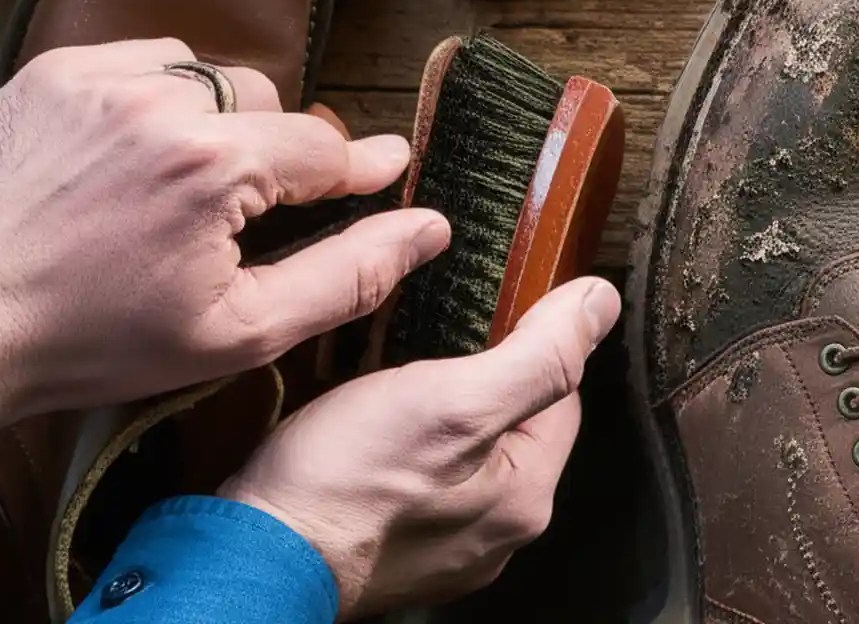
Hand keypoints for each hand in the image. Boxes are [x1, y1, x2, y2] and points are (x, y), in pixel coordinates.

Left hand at [0, 39, 449, 434]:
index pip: (323, 147)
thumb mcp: (240, 332)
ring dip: (216, 123)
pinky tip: (136, 157)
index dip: (354, 170)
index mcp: (214, 166)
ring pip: (209, 76)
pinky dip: (159, 100)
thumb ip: (348, 275)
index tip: (385, 170)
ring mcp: (99, 77)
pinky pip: (145, 61)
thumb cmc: (95, 341)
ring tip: (180, 188)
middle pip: (269, 102)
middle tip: (240, 218)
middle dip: (272, 155)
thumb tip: (426, 227)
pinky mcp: (55, 70)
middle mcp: (161, 100)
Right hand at [219, 277, 621, 618]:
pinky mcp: (400, 550)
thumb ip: (538, 356)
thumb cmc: (349, 478)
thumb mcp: (453, 400)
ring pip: (467, 452)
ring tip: (396, 373)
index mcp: (529, 496)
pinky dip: (408, 447)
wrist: (256, 555)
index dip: (531, 342)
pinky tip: (371, 427)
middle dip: (483, 376)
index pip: (563, 396)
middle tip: (431, 339)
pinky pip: (425, 480)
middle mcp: (500, 532)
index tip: (486, 308)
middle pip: (515, 424)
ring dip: (442, 410)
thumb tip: (602, 303)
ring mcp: (449, 549)